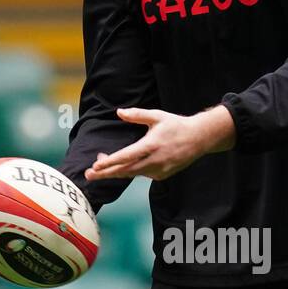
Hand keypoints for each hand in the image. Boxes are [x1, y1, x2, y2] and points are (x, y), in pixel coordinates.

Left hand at [84, 105, 235, 181]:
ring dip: (116, 171)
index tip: (96, 165)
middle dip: (105, 174)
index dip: (110, 162)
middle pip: (125, 171)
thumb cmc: (176, 125)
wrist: (199, 139)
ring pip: (132, 174)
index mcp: (151, 145)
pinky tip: (125, 164)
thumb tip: (119, 112)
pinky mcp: (162, 176)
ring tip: (101, 166)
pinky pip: (142, 174)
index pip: (126, 156)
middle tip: (88, 175)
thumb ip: (136, 114)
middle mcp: (154, 161)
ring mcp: (159, 171)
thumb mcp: (156, 116)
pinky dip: (131, 170)